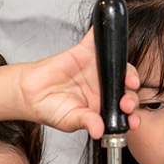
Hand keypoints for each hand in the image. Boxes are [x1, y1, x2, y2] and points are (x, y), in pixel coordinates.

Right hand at [17, 29, 140, 139]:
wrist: (30, 93)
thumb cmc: (50, 109)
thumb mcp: (69, 120)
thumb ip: (86, 122)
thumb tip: (98, 131)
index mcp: (103, 107)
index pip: (123, 112)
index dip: (131, 116)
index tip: (133, 122)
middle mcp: (104, 88)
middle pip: (126, 91)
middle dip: (131, 99)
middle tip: (126, 104)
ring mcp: (98, 69)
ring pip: (120, 68)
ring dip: (129, 74)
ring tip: (130, 81)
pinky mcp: (87, 52)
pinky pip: (97, 41)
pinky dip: (104, 34)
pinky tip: (111, 32)